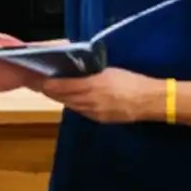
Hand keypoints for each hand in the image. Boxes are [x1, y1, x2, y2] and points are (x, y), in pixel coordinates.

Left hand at [43, 68, 162, 123]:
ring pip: (69, 105)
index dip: (47, 83)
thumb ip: (88, 73)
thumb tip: (72, 72)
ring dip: (60, 97)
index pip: (60, 86)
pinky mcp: (98, 119)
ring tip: (52, 89)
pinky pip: (79, 111)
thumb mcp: (108, 71)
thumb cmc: (131, 81)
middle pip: (61, 97)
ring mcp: (93, 112)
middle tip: (40, 82)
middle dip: (49, 90)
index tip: (39, 77)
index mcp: (91, 85)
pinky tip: (71, 98)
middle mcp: (89, 101)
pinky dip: (72, 103)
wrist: (151, 101)